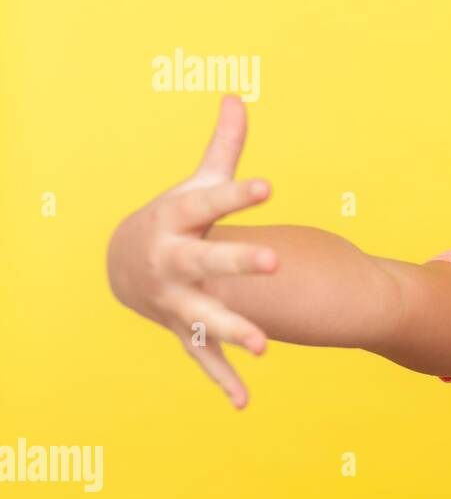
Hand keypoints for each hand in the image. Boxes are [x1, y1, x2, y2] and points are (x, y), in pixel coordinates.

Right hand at [107, 95, 277, 406]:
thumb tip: (237, 96)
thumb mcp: (194, 184)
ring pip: (204, 316)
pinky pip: (203, 358)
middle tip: (276, 262)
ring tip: (265, 345)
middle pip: (206, 261)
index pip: (208, 203)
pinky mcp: (184, 329)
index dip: (236, 195)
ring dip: (232, 329)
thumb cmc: (175, 218)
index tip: (268, 186)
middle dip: (238, 263)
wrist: (126, 264)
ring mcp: (176, 300)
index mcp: (177, 221)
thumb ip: (223, 149)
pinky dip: (223, 380)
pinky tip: (245, 401)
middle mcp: (174, 263)